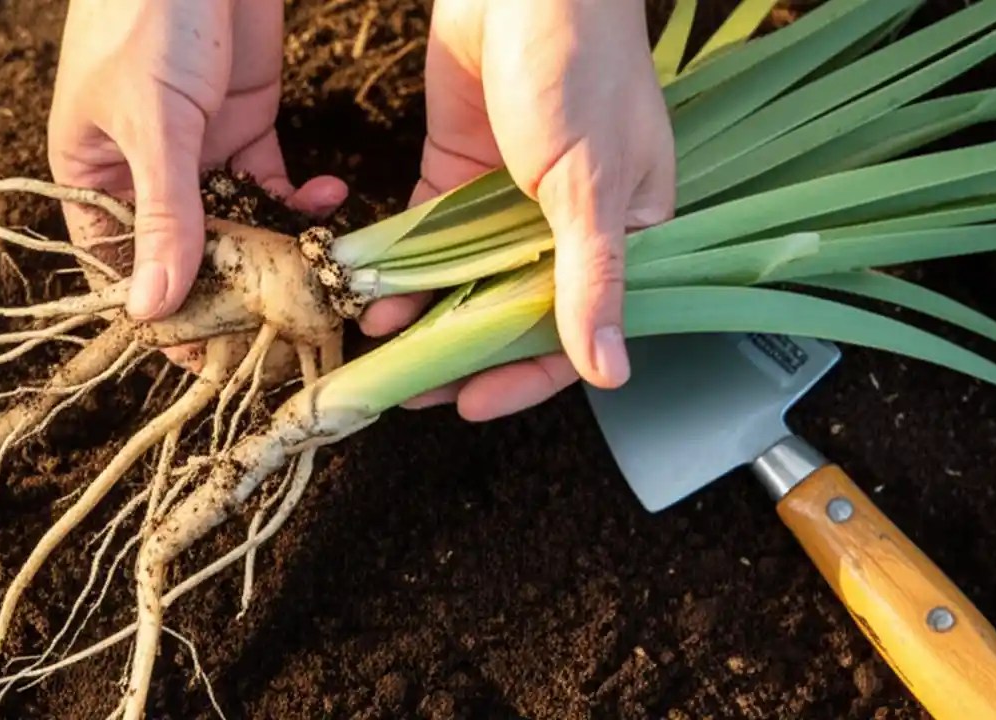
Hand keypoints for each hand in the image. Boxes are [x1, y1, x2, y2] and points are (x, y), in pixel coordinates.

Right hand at [47, 0, 346, 320]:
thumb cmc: (147, 17)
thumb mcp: (154, 124)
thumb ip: (164, 216)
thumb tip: (152, 310)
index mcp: (94, 176)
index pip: (120, 265)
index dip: (158, 312)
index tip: (202, 355)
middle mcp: (145, 175)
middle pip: (187, 255)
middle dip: (232, 290)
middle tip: (281, 328)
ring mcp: (200, 153)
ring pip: (239, 225)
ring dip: (277, 250)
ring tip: (318, 276)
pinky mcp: (248, 127)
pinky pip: (274, 184)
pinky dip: (302, 199)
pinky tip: (330, 202)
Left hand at [361, 0, 675, 420]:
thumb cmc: (581, 65)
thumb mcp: (590, 183)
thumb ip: (591, 279)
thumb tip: (610, 371)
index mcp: (623, 232)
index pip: (575, 328)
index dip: (523, 374)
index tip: (471, 403)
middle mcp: (564, 225)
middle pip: (510, 311)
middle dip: (461, 355)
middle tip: (412, 389)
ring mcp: (506, 199)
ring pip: (462, 279)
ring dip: (423, 315)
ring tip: (379, 345)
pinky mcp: (457, 168)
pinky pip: (427, 235)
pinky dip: (402, 265)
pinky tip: (373, 292)